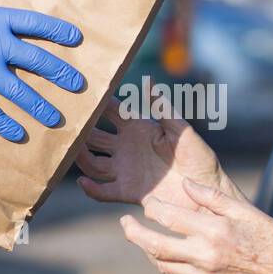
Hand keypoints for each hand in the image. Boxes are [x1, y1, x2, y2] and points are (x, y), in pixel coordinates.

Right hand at [0, 0, 83, 140]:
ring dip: (40, 106)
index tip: (76, 39)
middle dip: (60, 73)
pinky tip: (20, 136)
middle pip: (35, 61)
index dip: (56, 31)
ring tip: (58, 119)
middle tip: (78, 84)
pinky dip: (4, 125)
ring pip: (18, 91)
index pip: (33, 24)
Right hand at [76, 97, 242, 210]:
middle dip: (82, 132)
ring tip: (71, 152)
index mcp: (139, 129)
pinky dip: (91, 189)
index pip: (111, 113)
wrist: (206, 191)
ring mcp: (125, 170)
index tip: (82, 95)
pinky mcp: (128, 191)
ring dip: (81, 158)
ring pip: (94, 163)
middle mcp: (127, 148)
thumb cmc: (199, 157)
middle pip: (95, 138)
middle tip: (66, 124)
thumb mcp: (181, 129)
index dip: (97, 105)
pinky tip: (82, 182)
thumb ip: (162, 108)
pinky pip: (104, 191)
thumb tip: (148, 82)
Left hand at [119, 178, 272, 273]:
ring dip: (149, 251)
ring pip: (162, 266)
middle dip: (133, 233)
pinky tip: (169, 257)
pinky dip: (168, 268)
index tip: (149, 203)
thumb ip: (211, 197)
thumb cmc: (271, 238)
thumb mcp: (244, 209)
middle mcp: (204, 257)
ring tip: (146, 238)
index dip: (152, 207)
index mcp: (212, 232)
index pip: (167, 217)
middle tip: (125, 223)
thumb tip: (184, 183)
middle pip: (153, 246)